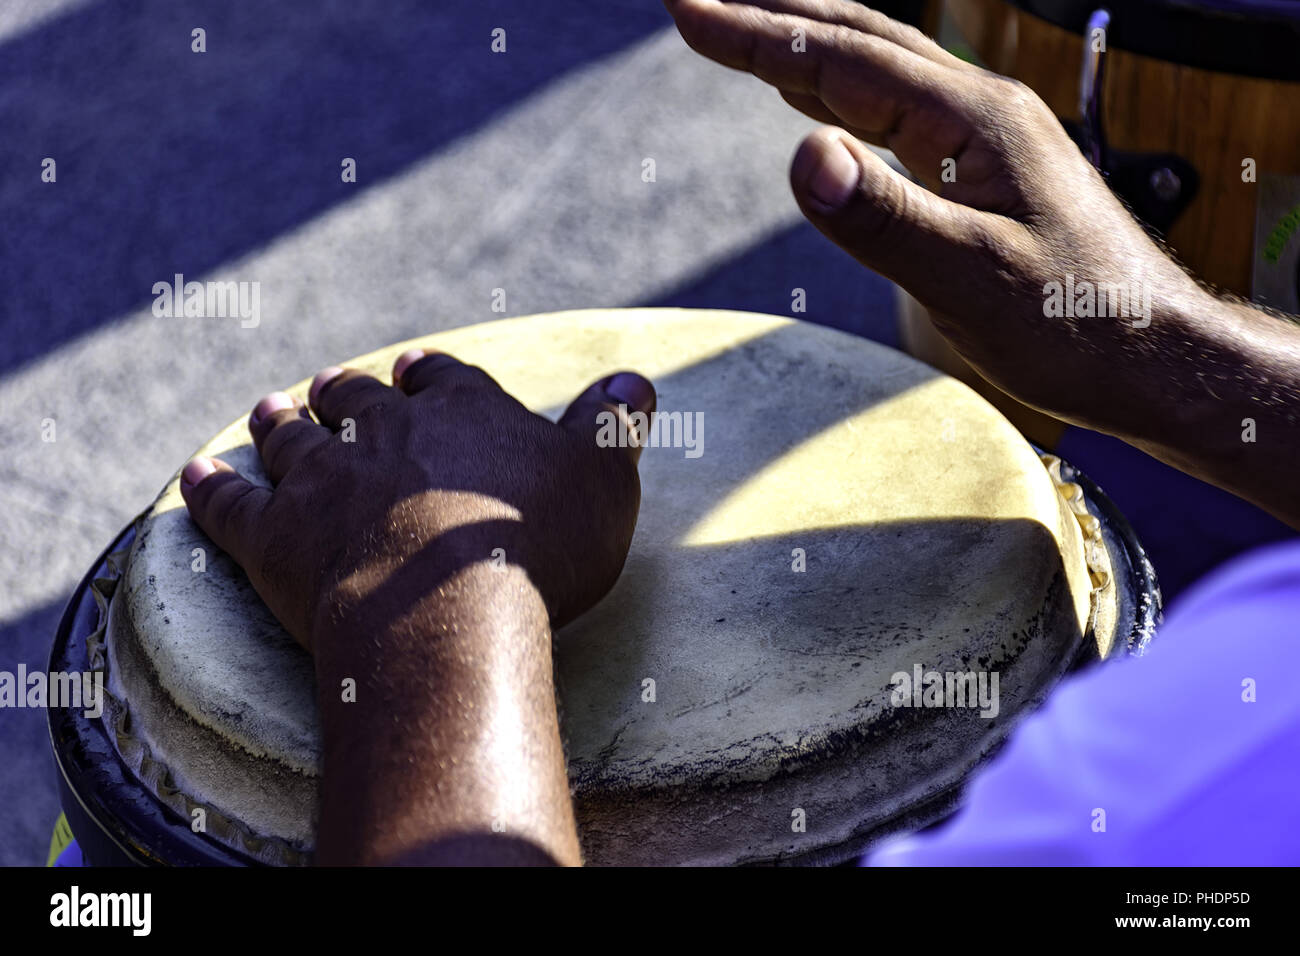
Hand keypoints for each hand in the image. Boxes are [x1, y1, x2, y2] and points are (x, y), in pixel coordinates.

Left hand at [179, 350, 655, 648]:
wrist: (446, 609)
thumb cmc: (537, 547)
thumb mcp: (604, 482)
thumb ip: (612, 426)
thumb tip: (637, 381)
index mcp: (463, 412)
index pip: (442, 378)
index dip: (427, 374)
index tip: (412, 368)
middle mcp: (386, 431)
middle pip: (356, 399)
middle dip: (344, 392)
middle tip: (329, 385)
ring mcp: (324, 479)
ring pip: (292, 438)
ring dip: (280, 423)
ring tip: (269, 411)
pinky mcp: (275, 536)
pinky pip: (231, 503)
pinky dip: (209, 488)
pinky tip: (193, 474)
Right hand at [664, 0, 1209, 424]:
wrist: (1153, 355)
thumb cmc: (1076, 327)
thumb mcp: (972, 280)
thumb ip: (885, 218)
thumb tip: (801, 156)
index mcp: (974, 122)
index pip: (843, 61)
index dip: (759, 37)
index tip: (689, 13)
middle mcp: (981, 110)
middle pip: (860, 38)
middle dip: (772, 17)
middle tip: (696, 6)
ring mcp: (985, 135)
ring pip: (879, 67)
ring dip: (804, 44)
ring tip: (740, 31)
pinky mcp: (984, 167)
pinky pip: (897, 108)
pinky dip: (838, 90)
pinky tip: (813, 100)